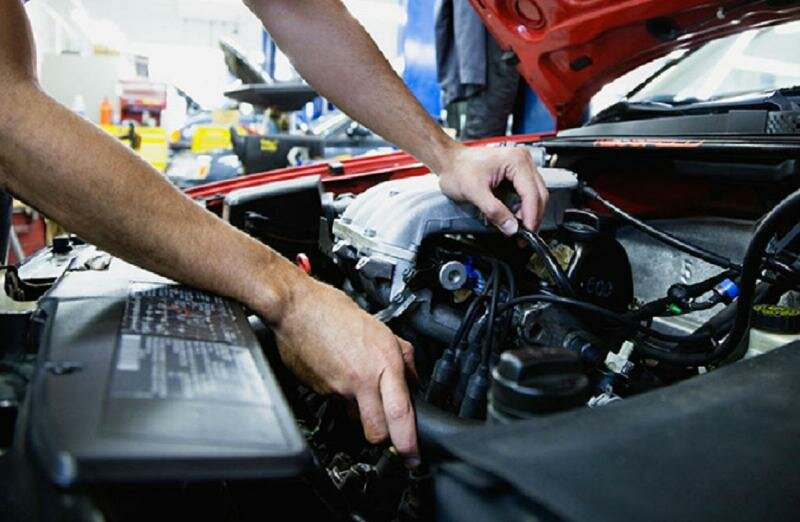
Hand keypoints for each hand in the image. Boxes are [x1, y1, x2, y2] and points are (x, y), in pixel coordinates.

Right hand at [272, 277, 419, 466]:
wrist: (296, 308)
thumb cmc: (335, 312)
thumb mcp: (381, 329)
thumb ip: (402, 357)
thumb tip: (413, 379)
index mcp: (382, 362)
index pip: (400, 413)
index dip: (408, 442)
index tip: (413, 457)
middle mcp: (362, 379)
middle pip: (376, 431)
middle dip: (383, 436)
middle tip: (388, 431)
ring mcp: (338, 388)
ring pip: (356, 417)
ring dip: (360, 410)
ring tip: (357, 383)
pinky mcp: (320, 390)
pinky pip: (337, 403)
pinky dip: (341, 395)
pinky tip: (339, 372)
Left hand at [437, 144, 548, 234]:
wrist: (449, 161)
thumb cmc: (458, 168)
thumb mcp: (474, 192)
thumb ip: (494, 211)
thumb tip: (511, 228)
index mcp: (516, 161)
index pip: (532, 194)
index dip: (531, 217)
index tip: (527, 233)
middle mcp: (523, 160)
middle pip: (539, 194)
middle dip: (533, 217)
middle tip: (525, 236)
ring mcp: (521, 166)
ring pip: (536, 195)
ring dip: (529, 213)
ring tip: (519, 229)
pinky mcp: (516, 173)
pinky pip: (527, 193)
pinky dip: (524, 207)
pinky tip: (516, 217)